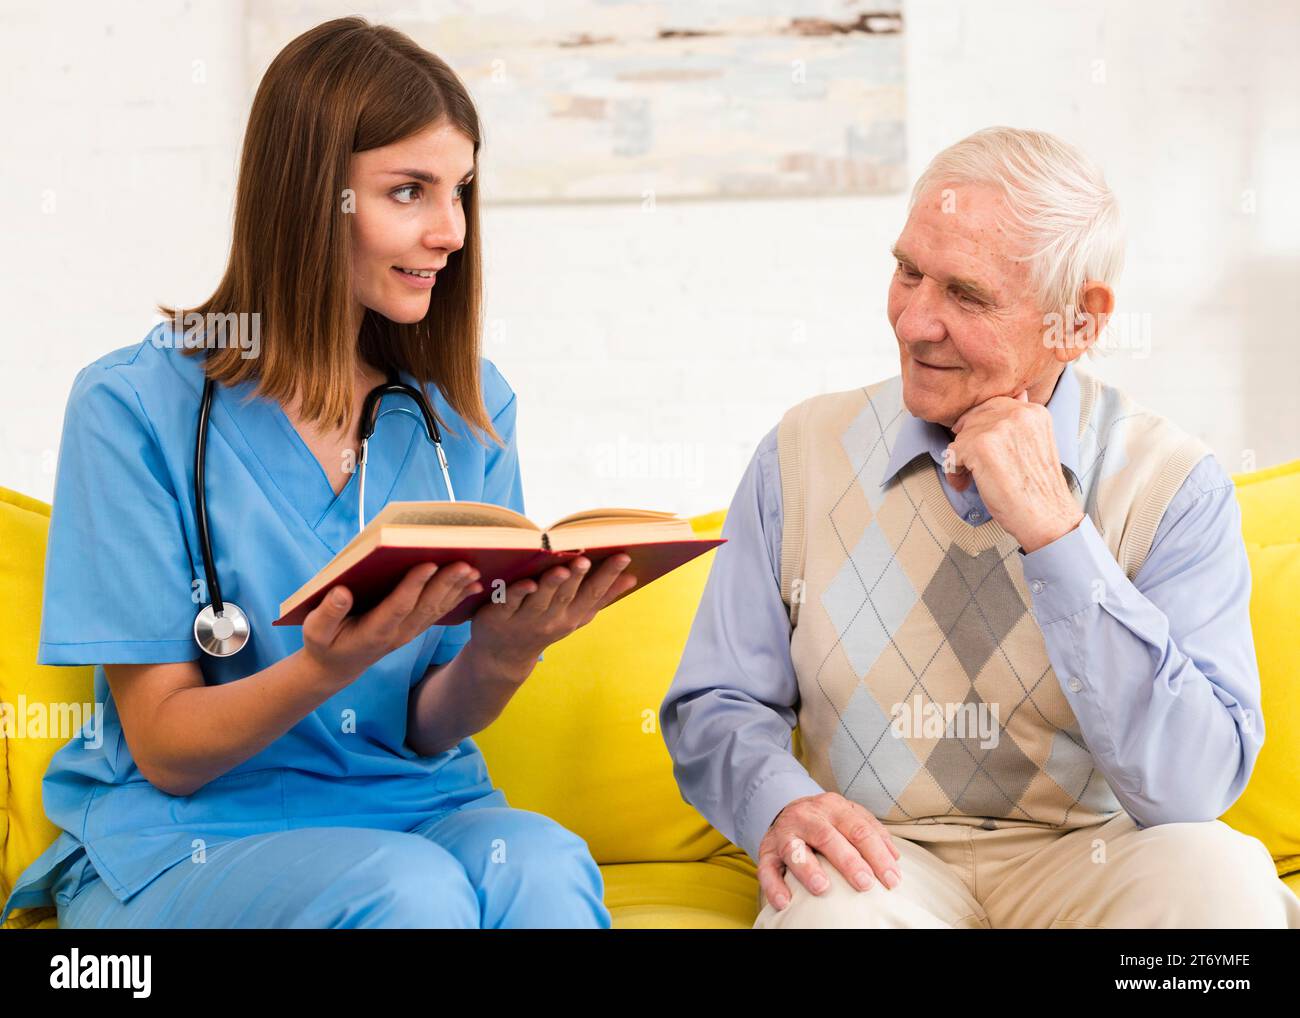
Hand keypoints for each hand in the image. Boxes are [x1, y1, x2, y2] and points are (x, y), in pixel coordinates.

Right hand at [300, 561, 482, 687]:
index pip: (398, 606)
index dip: (414, 586)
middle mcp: (397, 632)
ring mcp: (409, 632)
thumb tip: (341, 592)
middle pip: (425, 606)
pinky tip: (474, 584)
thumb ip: (328, 612)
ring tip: (473, 570)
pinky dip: (458, 598)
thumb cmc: (325, 644)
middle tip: (464, 563)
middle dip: (446, 583)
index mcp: (374, 630)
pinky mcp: (414, 628)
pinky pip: (439, 612)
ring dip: (456, 589)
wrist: (337, 668)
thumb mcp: (316, 631)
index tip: (428, 564)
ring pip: (437, 609)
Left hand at [467, 553, 637, 675]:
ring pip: (540, 599)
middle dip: (578, 577)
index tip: (624, 556)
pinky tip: (528, 582)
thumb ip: (603, 596)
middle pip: (566, 595)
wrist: (505, 655)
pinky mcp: (499, 616)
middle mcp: (551, 619)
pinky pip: (509, 603)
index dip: (609, 576)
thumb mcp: (577, 615)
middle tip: (587, 559)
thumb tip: (633, 577)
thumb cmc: (547, 625)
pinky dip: (518, 593)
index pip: (593, 594)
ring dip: (551, 584)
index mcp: (572, 616)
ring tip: (562, 568)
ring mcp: (525, 619)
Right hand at [757, 792, 901, 909]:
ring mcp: (785, 832)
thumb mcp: (848, 815)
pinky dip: (774, 886)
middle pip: (828, 837)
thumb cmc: (824, 819)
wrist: (786, 809)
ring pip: (794, 849)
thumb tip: (894, 857)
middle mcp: (807, 816)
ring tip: (822, 888)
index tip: (892, 879)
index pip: (859, 829)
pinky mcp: (766, 850)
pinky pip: (766, 868)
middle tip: (865, 884)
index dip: (877, 854)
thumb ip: (871, 830)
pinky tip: (785, 902)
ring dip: (808, 869)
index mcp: (833, 807)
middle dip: (848, 861)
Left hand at [945, 389, 1083, 552]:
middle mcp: (1018, 414)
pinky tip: (965, 483)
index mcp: (1033, 411)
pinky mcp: (981, 446)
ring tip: (970, 477)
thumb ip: (1022, 419)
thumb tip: (1016, 395)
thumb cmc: (1038, 486)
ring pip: (962, 435)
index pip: (993, 405)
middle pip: (974, 418)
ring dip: (960, 458)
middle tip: (972, 463)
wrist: (1046, 516)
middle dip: (968, 441)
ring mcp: (999, 428)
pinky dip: (954, 471)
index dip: (982, 428)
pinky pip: (952, 453)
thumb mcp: (1036, 442)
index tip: (984, 448)